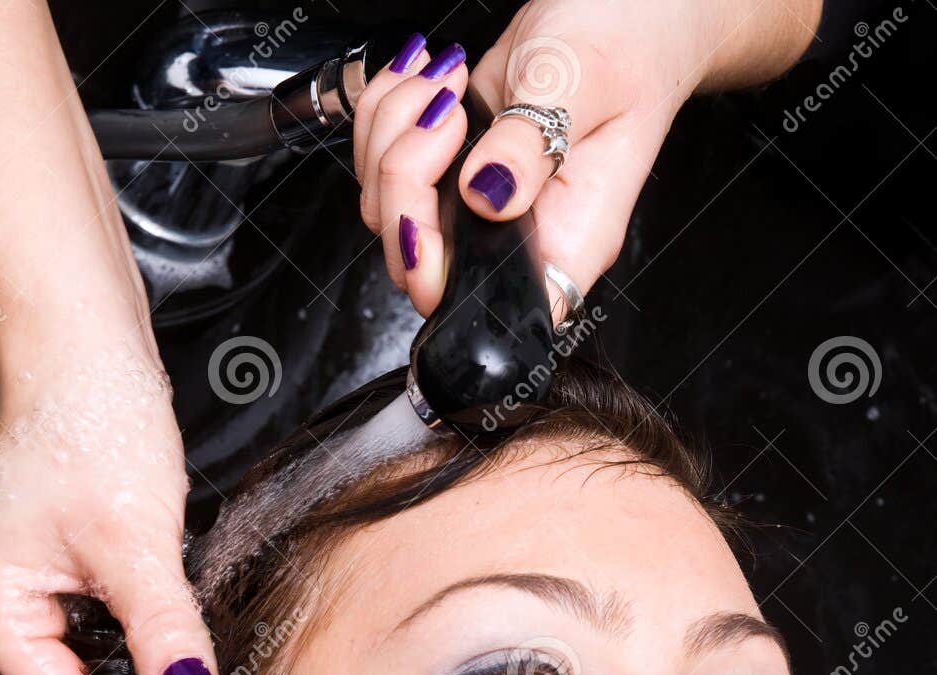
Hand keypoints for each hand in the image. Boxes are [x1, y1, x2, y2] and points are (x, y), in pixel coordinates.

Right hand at [0, 337, 219, 674]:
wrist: (87, 345)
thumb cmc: (90, 422)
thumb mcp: (135, 542)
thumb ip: (162, 630)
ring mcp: (22, 585)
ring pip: (94, 657)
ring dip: (144, 669)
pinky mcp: (55, 565)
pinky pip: (100, 623)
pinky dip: (141, 633)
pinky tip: (178, 640)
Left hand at [354, 0, 821, 321]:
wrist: (622, 10)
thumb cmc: (625, 46)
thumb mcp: (583, 84)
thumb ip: (531, 144)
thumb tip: (485, 196)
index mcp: (566, 242)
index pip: (488, 310)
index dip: (435, 280)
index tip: (420, 217)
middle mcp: (517, 239)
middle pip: (417, 262)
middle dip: (401, 182)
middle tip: (445, 113)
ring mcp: (476, 209)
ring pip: (388, 210)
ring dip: (391, 136)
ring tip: (445, 83)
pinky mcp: (449, 172)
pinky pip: (383, 167)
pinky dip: (387, 116)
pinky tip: (431, 79)